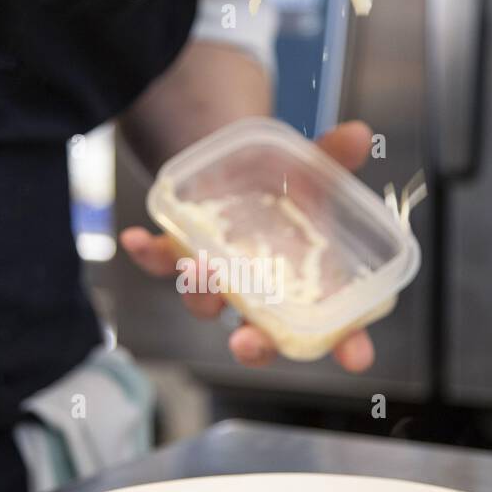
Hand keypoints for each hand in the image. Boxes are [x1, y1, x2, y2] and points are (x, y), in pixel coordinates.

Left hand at [120, 120, 375, 372]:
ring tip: (201, 273)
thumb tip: (358, 134)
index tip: (357, 358)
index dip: (346, 344)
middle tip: (249, 342)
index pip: (332, 326)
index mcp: (304, 284)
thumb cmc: (285, 188)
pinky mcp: (179, 255)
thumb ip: (332, 158)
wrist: (235, 170)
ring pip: (206, 303)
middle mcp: (260, 294)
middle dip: (254, 346)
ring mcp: (217, 279)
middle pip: (260, 336)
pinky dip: (146, 254)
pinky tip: (134, 239)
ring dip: (201, 296)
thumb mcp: (312, 171)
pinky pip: (160, 262)